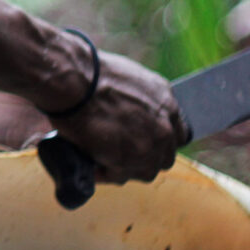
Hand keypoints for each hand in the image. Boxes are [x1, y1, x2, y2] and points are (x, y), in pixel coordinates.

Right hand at [49, 50, 190, 184]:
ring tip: (101, 160)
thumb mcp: (128, 78)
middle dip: (143, 158)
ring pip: (144, 170)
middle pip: (163, 156)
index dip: (156, 140)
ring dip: (125, 168)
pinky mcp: (130, 159)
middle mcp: (165, 125)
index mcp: (166, 102)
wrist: (74, 80)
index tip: (141, 141)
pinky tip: (92, 166)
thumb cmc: (89, 73)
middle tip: (119, 153)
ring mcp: (150, 144)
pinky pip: (120, 176)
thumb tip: (128, 113)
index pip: (175, 133)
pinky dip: (105, 174)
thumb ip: (139, 99)